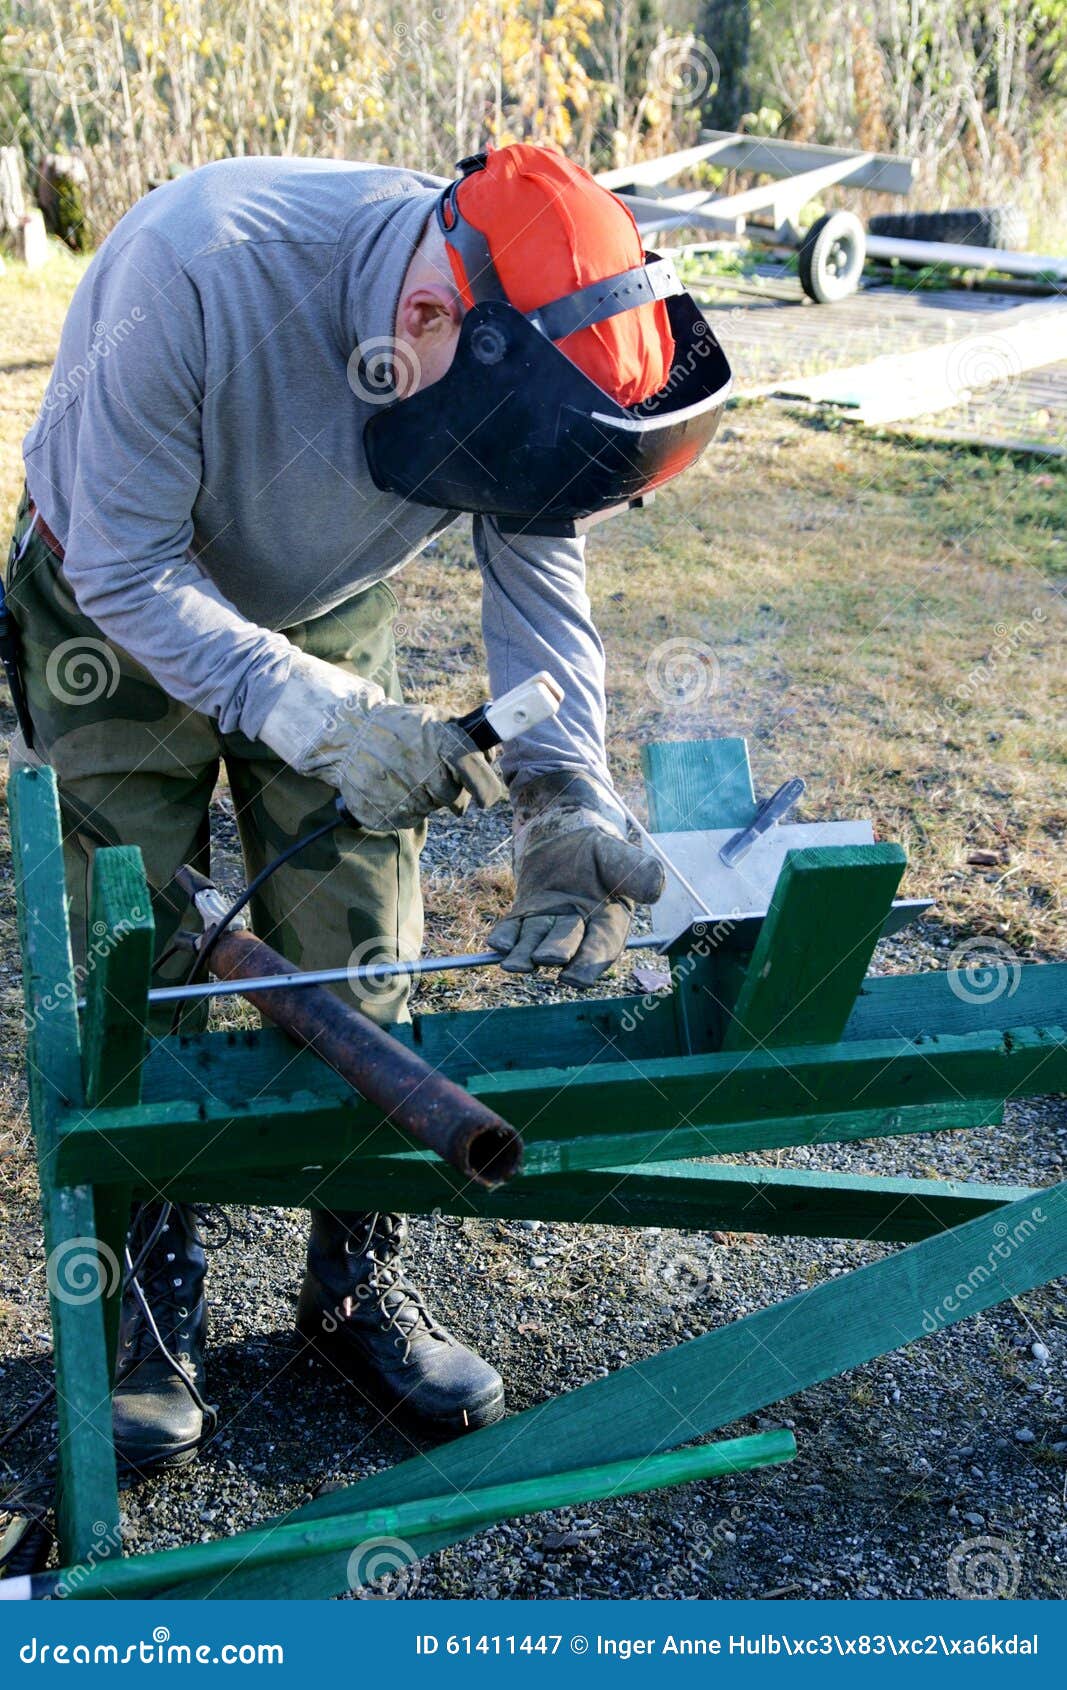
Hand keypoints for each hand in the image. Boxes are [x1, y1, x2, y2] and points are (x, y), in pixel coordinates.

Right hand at [258, 651, 505, 829]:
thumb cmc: (399, 726)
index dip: (485, 789)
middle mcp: (421, 769)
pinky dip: (404, 808)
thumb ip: (467, 736)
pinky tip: (393, 788)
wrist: (348, 734)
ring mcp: (400, 794)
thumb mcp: (435, 719)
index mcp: (440, 743)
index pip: (475, 774)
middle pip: (453, 799)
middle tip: (432, 776)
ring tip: (406, 777)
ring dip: (424, 799)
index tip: (485, 798)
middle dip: (449, 791)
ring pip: (429, 810)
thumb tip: (491, 754)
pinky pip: (406, 819)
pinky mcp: (382, 813)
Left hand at [488, 771, 663, 987]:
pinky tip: (496, 945)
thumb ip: (638, 872)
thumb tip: (656, 891)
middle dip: (555, 953)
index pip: (601, 947)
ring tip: (514, 964)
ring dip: (524, 955)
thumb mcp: (620, 855)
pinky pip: (514, 930)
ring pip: (536, 942)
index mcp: (609, 920)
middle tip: (545, 958)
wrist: (568, 831)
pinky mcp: (526, 914)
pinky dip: (505, 938)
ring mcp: (550, 923)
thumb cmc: (599, 847)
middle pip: (566, 945)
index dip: (589, 964)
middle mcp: (579, 928)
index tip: (574, 979)